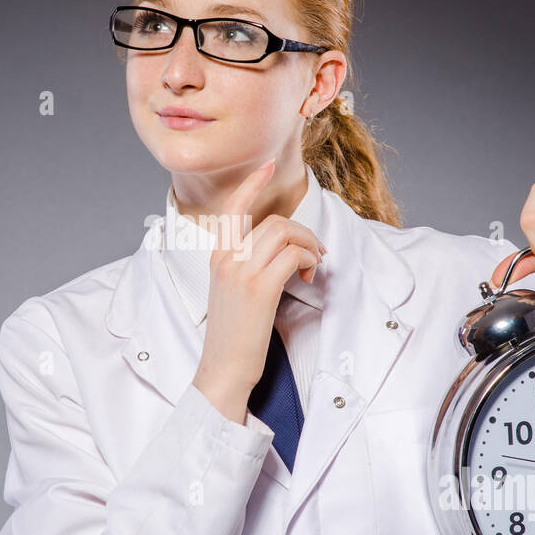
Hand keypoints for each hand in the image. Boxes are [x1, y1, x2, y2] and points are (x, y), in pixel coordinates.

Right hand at [192, 159, 325, 420]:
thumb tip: (283, 252)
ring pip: (285, 234)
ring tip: (314, 268)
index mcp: (217, 257)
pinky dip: (309, 262)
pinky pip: (294, 256)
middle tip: (316, 254)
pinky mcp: (259, 288)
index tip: (267, 165)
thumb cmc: (234, 336)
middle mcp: (226, 259)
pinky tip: (309, 279)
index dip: (252, 183)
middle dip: (304, 233)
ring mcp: (241, 272)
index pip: (233, 208)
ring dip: (310, 246)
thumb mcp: (233, 292)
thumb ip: (248, 266)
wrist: (222, 369)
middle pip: (274, 221)